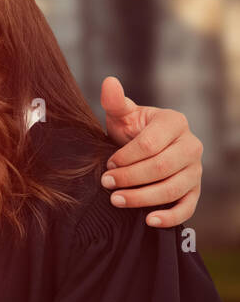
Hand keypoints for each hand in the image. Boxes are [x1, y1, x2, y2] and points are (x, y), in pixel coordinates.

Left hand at [99, 76, 202, 227]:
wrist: (142, 147)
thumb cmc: (131, 129)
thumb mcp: (122, 114)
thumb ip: (114, 101)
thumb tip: (109, 81)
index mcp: (175, 122)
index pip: (151, 144)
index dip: (126, 156)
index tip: (107, 163)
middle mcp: (191, 145)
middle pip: (162, 167)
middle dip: (131, 178)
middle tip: (106, 184)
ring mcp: (196, 169)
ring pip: (173, 188)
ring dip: (143, 198)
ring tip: (117, 201)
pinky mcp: (194, 190)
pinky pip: (188, 206)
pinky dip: (170, 216)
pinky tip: (148, 220)